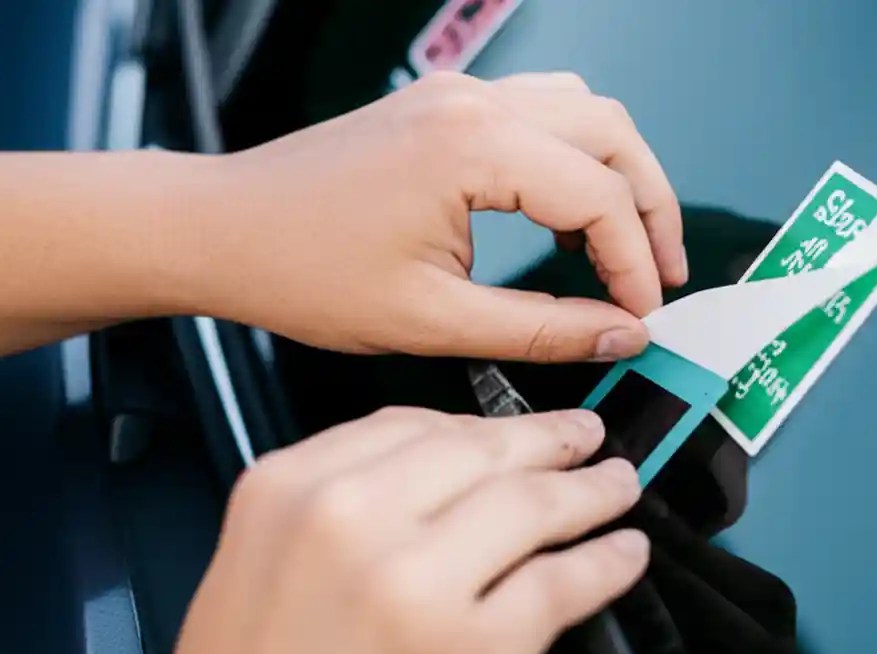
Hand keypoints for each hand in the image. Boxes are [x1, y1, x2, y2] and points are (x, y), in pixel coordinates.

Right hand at [155, 407, 648, 653]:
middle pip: (482, 451)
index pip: (409, 423)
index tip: (513, 426)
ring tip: (616, 487)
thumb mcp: (261, 569)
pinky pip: (563, 584)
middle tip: (584, 436)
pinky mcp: (471, 650)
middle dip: (549, 439)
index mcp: (288, 489)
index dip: (480, 423)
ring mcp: (413, 581)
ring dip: (592, 491)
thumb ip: (335, 507)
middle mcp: (348, 519)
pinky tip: (622, 555)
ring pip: (534, 505)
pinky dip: (607, 564)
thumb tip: (440, 476)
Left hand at [196, 71, 684, 361]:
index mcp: (472, 147)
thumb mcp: (432, 321)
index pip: (600, 196)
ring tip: (624, 248)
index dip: (637, 263)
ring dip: (617, 176)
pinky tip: (567, 214)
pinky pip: (541, 112)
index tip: (643, 316)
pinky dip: (573, 158)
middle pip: (613, 135)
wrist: (219, 230)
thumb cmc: (300, 269)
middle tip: (658, 278)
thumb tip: (620, 335)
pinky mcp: (442, 105)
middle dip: (650, 209)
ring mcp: (456, 94)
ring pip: (584, 113)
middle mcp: (473, 102)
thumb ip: (542, 329)